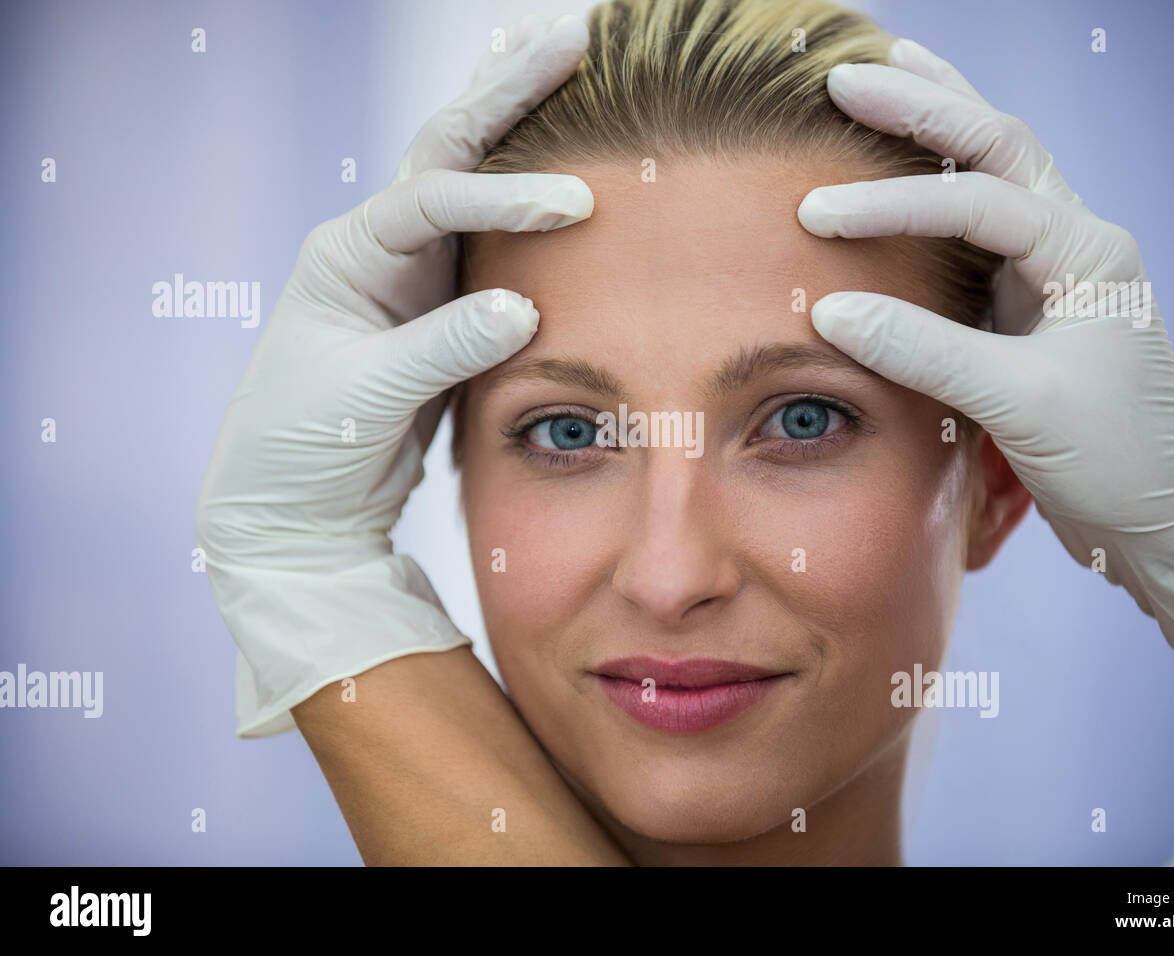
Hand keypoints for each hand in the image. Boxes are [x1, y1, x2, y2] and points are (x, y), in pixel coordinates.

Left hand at [196, 13, 593, 736]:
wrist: (297, 502)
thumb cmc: (305, 444)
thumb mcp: (366, 396)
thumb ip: (441, 349)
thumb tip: (521, 306)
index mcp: (348, 253)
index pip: (433, 200)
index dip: (504, 195)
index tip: (572, 204)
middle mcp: (382, 246)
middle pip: (449, 147)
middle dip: (506, 92)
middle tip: (570, 39)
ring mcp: (418, 272)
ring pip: (473, 174)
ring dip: (519, 118)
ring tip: (566, 56)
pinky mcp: (448, 306)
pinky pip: (497, 236)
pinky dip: (529, 191)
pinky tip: (563, 155)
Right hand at [798, 38, 1173, 720]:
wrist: (1162, 518)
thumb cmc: (1110, 462)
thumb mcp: (1017, 404)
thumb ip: (924, 350)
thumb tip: (830, 309)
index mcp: (1086, 256)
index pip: (978, 201)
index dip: (893, 203)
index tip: (815, 217)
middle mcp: (1077, 242)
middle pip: (997, 144)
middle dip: (922, 105)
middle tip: (844, 76)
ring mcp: (1057, 267)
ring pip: (997, 167)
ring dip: (940, 119)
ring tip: (885, 72)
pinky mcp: (1034, 301)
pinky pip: (983, 221)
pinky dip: (940, 181)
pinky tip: (909, 162)